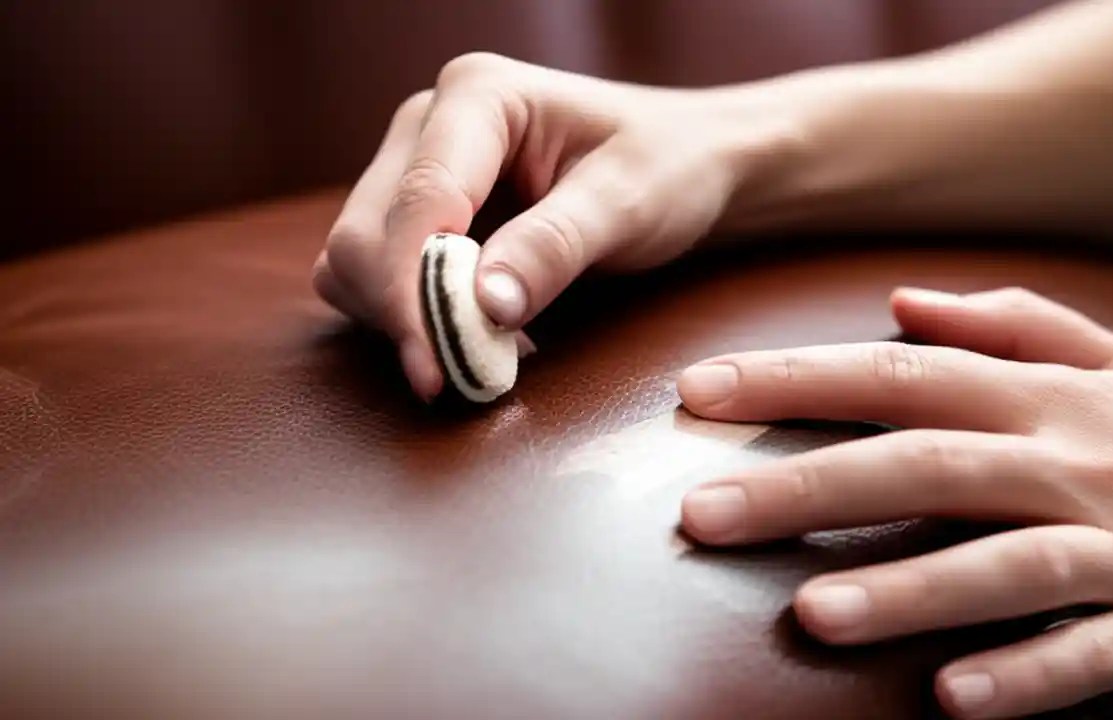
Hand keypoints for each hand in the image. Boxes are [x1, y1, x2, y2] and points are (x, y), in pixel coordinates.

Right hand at [311, 53, 767, 398]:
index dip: (414, 290)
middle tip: (457, 375)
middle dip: (400, 312)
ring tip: (473, 355)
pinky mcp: (418, 215)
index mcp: (478, 96)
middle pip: (365, 233)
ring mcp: (414, 169)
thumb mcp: (626, 203)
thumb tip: (485, 306)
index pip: (421, 201)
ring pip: (354, 260)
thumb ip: (555, 247)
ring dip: (397, 320)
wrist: (685, 162)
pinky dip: (407, 318)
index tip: (434, 365)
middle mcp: (428, 125)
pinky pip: (376, 277)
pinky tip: (466, 336)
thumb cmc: (666, 166)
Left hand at [675, 287, 1112, 717]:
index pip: (901, 376)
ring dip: (907, 590)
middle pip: (925, 467)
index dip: (797, 380)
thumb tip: (904, 302)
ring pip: (1001, 567)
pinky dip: (1023, 678)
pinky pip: (1089, 659)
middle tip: (702, 514)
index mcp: (1045, 399)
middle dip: (807, 487)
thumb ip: (1013, 324)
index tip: (699, 390)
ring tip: (812, 616)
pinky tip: (952, 699)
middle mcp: (1073, 466)